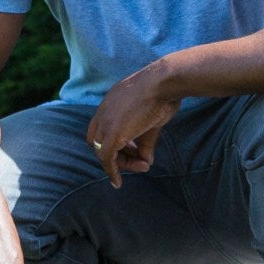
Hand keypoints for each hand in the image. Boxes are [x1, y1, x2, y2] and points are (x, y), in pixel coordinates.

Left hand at [83, 62, 181, 186]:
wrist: (165, 82)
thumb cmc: (163, 94)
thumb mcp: (152, 120)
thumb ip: (145, 141)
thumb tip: (145, 160)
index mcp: (111, 102)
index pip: (101, 129)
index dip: (112, 142)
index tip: (131, 150)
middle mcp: (103, 112)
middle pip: (98, 142)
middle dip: (117, 155)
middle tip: (138, 161)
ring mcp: (106, 123)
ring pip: (103, 153)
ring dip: (121, 164)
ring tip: (143, 166)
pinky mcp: (113, 134)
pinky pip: (107, 159)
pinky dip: (112, 172)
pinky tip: (118, 181)